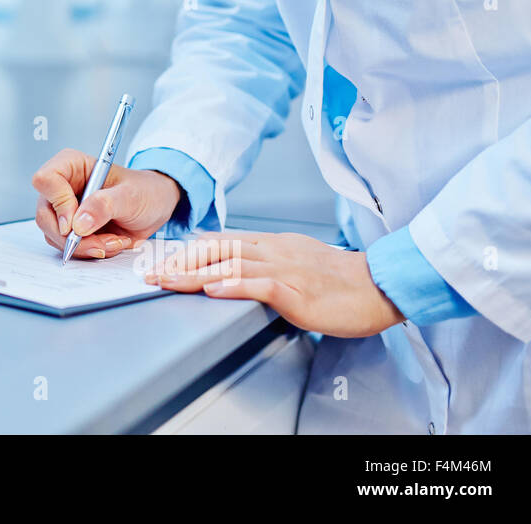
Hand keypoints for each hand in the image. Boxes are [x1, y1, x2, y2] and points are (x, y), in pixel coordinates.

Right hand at [32, 149, 182, 259]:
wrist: (155, 206)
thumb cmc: (144, 191)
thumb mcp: (130, 196)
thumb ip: (104, 206)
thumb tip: (78, 224)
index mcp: (72, 166)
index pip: (45, 180)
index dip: (58, 203)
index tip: (75, 223)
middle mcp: (62, 187)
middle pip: (45, 215)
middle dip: (73, 236)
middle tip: (102, 243)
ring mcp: (64, 209)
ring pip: (55, 235)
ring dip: (85, 246)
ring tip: (114, 240)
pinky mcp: (70, 229)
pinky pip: (67, 247)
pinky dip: (89, 251)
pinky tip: (111, 242)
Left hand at [144, 231, 404, 337]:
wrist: (378, 285)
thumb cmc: (340, 279)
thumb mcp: (295, 260)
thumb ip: (265, 260)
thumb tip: (234, 265)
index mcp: (271, 244)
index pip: (220, 241)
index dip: (188, 250)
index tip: (163, 259)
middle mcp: (272, 251)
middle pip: (216, 250)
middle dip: (180, 261)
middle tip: (152, 273)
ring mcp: (283, 269)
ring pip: (230, 264)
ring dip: (194, 274)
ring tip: (168, 281)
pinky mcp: (296, 290)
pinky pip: (259, 285)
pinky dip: (233, 285)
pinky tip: (213, 289)